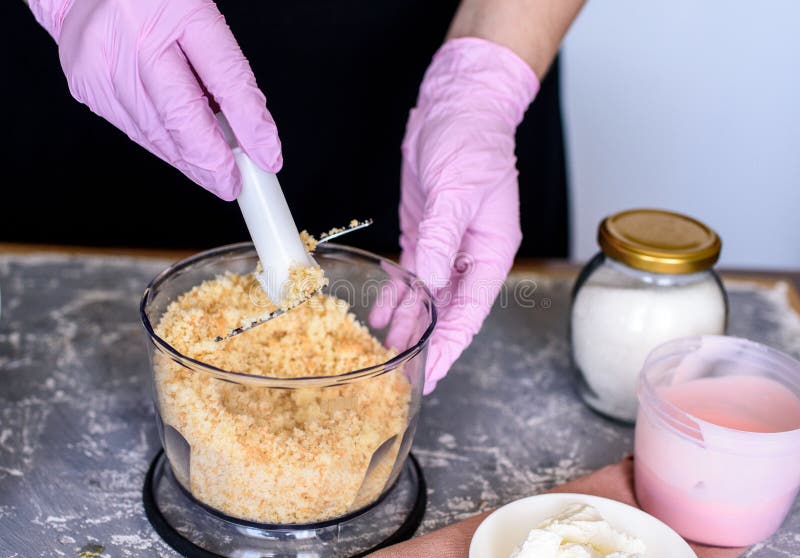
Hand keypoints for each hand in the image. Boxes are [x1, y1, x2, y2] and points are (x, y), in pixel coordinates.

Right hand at [28, 0, 280, 199]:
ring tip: (214, 177)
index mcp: (175, 6)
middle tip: (234, 184)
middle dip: (213, 161)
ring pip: (156, 132)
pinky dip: (163, 148)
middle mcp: (133, 34)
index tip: (266, 156)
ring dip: (190, 162)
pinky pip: (134, 130)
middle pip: (182, 115)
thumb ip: (225, 69)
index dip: (249, 123)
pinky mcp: (86, 83)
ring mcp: (103, 61)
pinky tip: (181, 157)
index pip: (223, 75)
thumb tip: (250, 129)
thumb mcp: (200, 17)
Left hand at [400, 38, 538, 393]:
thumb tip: (428, 283)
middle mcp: (470, 254)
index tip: (432, 372)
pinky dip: (396, 294)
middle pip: (449, 311)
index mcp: (491, 250)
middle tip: (402, 374)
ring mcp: (446, 246)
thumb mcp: (457, 191)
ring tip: (385, 352)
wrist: (456, 108)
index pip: (471, 311)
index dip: (450, 345)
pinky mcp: (424, 233)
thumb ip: (442, 240)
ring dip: (408, 323)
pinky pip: (410, 274)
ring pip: (427, 297)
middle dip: (427, 343)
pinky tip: (380, 314)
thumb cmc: (472, 142)